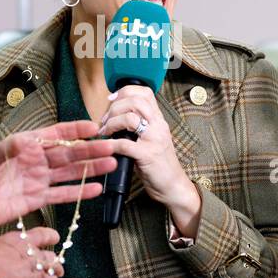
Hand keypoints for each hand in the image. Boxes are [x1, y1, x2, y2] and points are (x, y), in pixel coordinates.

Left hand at [0, 120, 117, 237]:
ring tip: (111, 165)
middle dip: (90, 150)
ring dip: (90, 169)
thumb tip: (27, 140)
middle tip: (112, 147)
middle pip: (68, 154)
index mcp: (25, 145)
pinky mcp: (37, 200)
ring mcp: (38, 181)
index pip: (55, 134)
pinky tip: (96, 189)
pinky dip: (79, 192)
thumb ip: (8, 149)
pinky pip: (62, 195)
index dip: (75, 130)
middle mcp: (35, 161)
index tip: (94, 127)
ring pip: (70, 173)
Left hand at [98, 86, 199, 236]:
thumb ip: (139, 126)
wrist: (174, 186)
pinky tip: (108, 147)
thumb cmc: (159, 164)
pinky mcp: (148, 156)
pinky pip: (125, 144)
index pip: (144, 92)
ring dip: (111, 123)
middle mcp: (158, 126)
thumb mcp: (152, 139)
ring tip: (104, 132)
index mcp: (158, 120)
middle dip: (114, 108)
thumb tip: (114, 117)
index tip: (112, 99)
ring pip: (130, 118)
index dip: (125, 91)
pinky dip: (112, 144)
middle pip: (135, 101)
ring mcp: (154, 140)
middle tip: (104, 120)